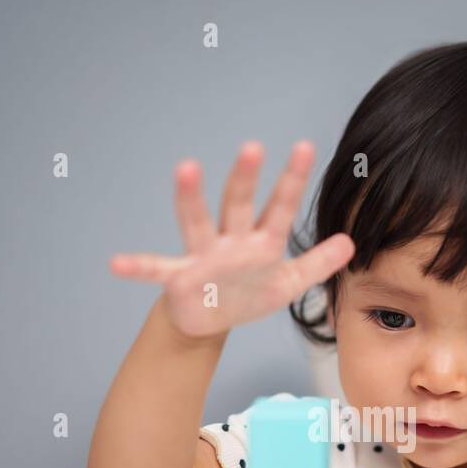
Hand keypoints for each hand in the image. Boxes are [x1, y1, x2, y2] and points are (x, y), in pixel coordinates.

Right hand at [109, 141, 353, 337]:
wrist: (209, 320)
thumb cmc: (248, 294)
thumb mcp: (288, 283)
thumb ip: (317, 264)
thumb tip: (350, 242)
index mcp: (260, 241)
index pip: (280, 206)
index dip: (292, 180)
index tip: (305, 147)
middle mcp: (230, 240)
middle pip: (238, 204)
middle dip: (245, 178)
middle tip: (253, 147)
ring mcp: (202, 256)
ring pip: (197, 222)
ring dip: (191, 197)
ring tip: (187, 167)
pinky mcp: (178, 278)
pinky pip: (155, 270)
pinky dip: (137, 267)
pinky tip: (117, 264)